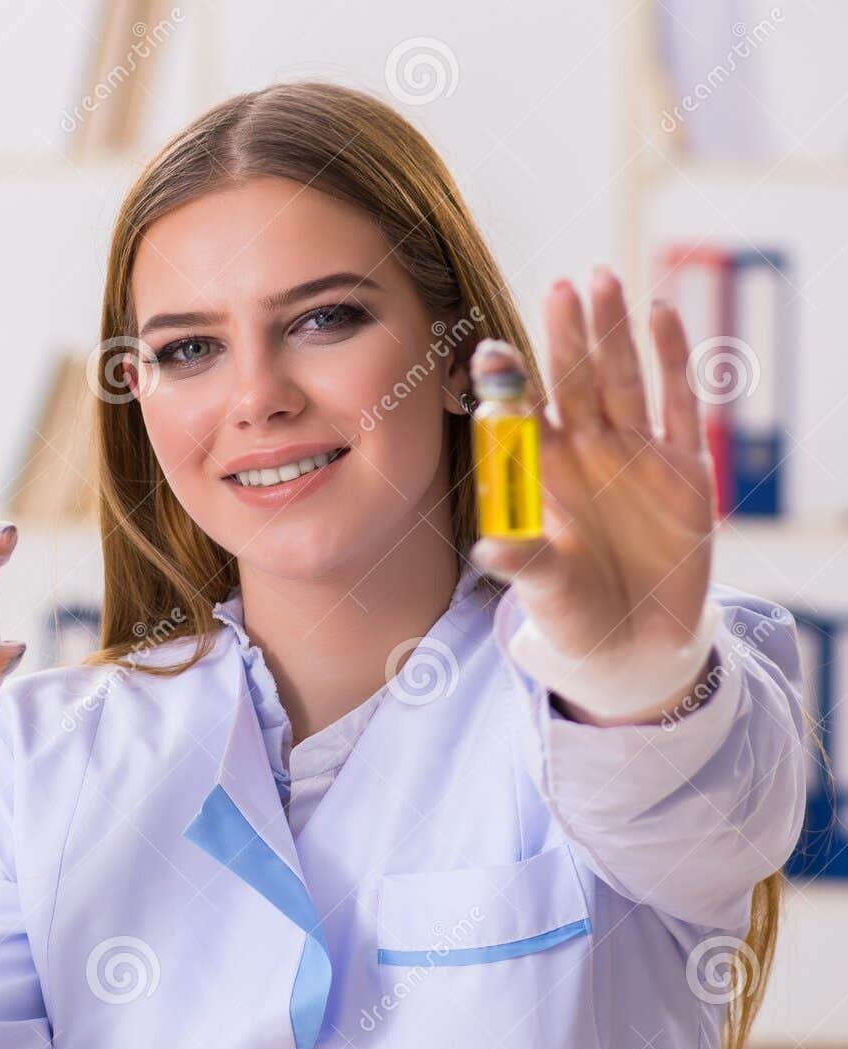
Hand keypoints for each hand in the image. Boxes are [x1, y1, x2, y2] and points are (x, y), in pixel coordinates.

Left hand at [469, 267, 715, 723]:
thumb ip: (525, 562)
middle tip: (560, 288)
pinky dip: (672, 360)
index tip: (492, 351)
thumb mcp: (548, 592)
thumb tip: (486, 551)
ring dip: (614, 331)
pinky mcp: (684, 468)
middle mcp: (587, 454)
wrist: (637, 645)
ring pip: (622, 378)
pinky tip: (661, 315)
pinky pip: (677, 403)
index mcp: (544, 477)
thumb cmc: (577, 616)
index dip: (510, 384)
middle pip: (575, 382)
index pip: (523, 418)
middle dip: (568, 336)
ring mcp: (636, 455)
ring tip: (602, 281)